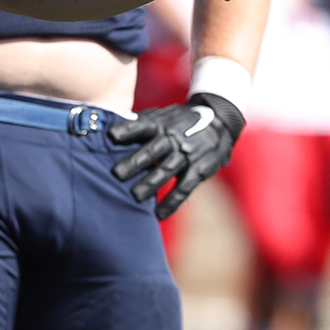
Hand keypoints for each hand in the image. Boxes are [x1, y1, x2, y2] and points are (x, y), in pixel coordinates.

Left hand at [110, 92, 244, 218]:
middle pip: (152, 151)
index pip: (142, 126)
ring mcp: (186, 155)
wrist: (218, 123)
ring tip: (134, 196)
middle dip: (134, 162)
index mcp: (161, 124)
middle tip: (117, 174)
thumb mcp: (163, 115)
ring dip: (150, 185)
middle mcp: (173, 139)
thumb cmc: (180, 121)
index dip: (127, 130)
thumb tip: (112, 124)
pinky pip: (184, 188)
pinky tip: (159, 214)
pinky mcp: (198, 171)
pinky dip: (172, 202)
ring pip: (166, 171)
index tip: (111, 136)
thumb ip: (142, 122)